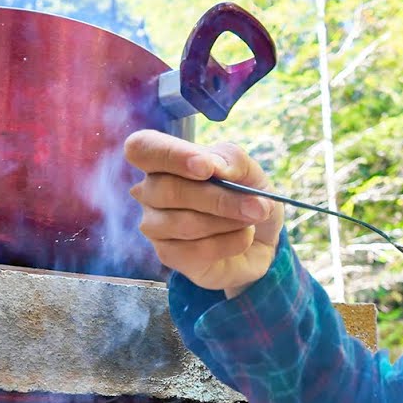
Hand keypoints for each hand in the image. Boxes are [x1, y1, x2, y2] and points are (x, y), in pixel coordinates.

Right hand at [124, 130, 282, 294]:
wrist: (260, 241)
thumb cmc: (246, 198)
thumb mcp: (250, 171)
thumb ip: (233, 160)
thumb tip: (216, 167)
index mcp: (163, 159)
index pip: (141, 147)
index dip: (171, 155)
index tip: (206, 167)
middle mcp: (150, 191)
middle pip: (169, 190)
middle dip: (218, 199)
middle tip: (256, 206)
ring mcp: (155, 225)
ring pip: (184, 223)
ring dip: (228, 222)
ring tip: (250, 220)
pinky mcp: (168, 255)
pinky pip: (195, 250)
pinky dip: (229, 244)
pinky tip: (242, 238)